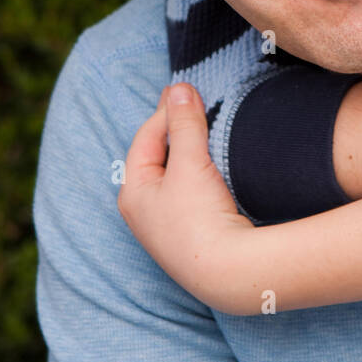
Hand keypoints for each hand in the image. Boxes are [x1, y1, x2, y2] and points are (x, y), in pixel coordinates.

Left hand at [118, 83, 253, 310]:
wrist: (228, 273)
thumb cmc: (199, 219)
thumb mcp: (190, 163)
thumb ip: (185, 124)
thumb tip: (179, 88)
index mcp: (133, 192)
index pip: (146, 138)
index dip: (167, 111)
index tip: (187, 90)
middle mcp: (145, 211)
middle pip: (158, 157)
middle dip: (176, 130)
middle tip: (196, 103)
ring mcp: (168, 226)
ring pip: (176, 176)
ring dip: (191, 152)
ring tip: (209, 129)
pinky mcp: (192, 235)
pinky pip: (192, 192)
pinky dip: (201, 173)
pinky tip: (218, 168)